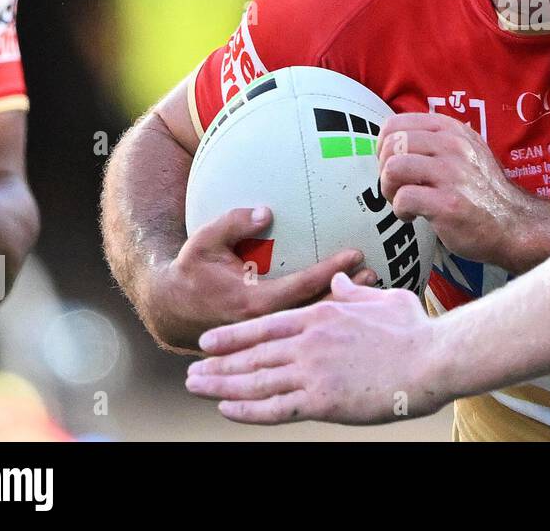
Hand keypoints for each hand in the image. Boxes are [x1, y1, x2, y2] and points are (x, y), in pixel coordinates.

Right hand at [140, 206, 378, 352]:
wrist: (173, 313)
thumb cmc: (192, 272)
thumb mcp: (203, 243)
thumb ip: (231, 224)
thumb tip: (264, 211)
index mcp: (252, 303)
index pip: (301, 288)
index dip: (330, 271)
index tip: (355, 254)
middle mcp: (265, 324)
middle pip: (316, 310)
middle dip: (348, 295)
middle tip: (375, 274)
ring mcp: (269, 335)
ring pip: (313, 323)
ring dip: (343, 306)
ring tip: (373, 288)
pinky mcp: (271, 338)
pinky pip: (304, 327)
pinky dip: (328, 315)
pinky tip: (351, 302)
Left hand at [185, 272, 448, 424]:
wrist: (433, 359)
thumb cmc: (415, 330)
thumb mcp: (384, 300)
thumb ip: (354, 292)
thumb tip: (339, 278)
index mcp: (323, 315)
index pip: (266, 326)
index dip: (233, 336)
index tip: (209, 341)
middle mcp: (310, 342)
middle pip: (252, 354)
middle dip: (218, 363)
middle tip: (192, 371)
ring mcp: (314, 371)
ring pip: (256, 381)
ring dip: (222, 386)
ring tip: (198, 388)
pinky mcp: (323, 401)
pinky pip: (275, 408)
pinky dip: (247, 410)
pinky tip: (227, 409)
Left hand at [377, 113, 529, 266]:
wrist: (512, 224)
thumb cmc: (481, 191)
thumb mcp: (465, 150)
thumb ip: (434, 140)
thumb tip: (392, 141)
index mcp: (452, 130)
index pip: (395, 124)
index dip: (384, 146)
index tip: (393, 165)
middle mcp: (453, 146)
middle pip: (391, 145)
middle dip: (384, 170)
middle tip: (399, 188)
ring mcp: (452, 174)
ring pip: (393, 168)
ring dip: (389, 190)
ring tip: (403, 201)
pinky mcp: (448, 203)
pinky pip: (403, 198)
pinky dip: (400, 211)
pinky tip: (413, 217)